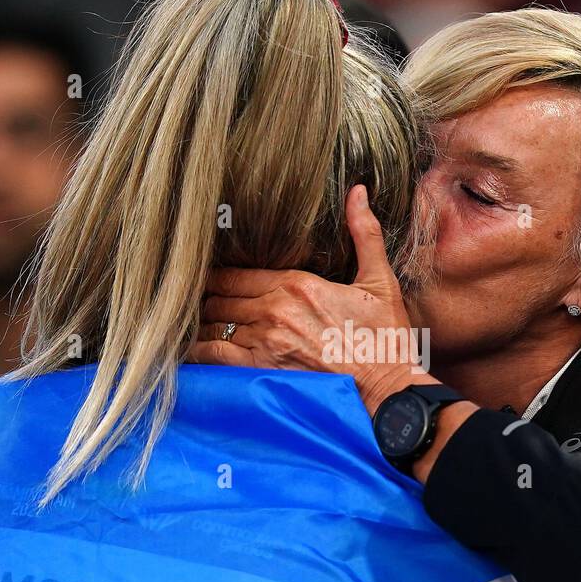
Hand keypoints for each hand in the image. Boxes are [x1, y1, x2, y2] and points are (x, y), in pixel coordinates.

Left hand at [191, 185, 432, 414]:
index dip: (219, 277)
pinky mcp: (261, 369)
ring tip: (196, 325)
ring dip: (204, 324)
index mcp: (297, 284)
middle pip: (220, 297)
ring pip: (213, 323)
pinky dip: (198, 351)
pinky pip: (213, 354)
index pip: (237, 273)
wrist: (387, 389)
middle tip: (199, 303)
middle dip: (208, 300)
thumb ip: (364, 233)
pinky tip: (192, 349)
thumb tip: (358, 192)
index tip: (210, 280)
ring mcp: (265, 340)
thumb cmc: (384, 339)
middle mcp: (275, 309)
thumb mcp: (379, 281)